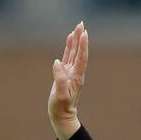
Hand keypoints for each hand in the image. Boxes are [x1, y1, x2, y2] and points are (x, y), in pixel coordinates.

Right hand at [48, 21, 86, 139]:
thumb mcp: (59, 95)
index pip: (81, 58)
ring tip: (78, 27)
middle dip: (81, 38)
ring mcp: (71, 72)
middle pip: (79, 52)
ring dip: (76, 40)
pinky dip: (69, 46)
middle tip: (82, 24)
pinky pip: (68, 56)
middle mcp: (76, 73)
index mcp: (76, 77)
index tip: (83, 33)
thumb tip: (57, 62)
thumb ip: (59, 80)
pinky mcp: (65, 73)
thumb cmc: (61, 107)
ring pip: (74, 52)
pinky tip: (70, 38)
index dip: (82, 46)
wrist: (62, 115)